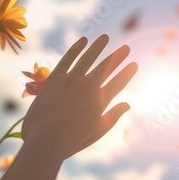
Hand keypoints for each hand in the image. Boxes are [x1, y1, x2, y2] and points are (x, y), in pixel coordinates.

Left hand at [23, 35, 137, 159]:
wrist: (44, 142)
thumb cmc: (71, 141)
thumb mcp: (97, 132)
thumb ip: (113, 116)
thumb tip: (128, 104)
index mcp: (100, 101)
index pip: (118, 83)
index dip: (127, 73)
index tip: (134, 64)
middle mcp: (88, 87)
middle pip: (106, 67)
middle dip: (117, 56)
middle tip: (126, 48)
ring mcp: (71, 81)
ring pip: (87, 58)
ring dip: (98, 47)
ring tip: (105, 37)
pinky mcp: (54, 79)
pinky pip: (67, 59)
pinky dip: (76, 49)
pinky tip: (83, 41)